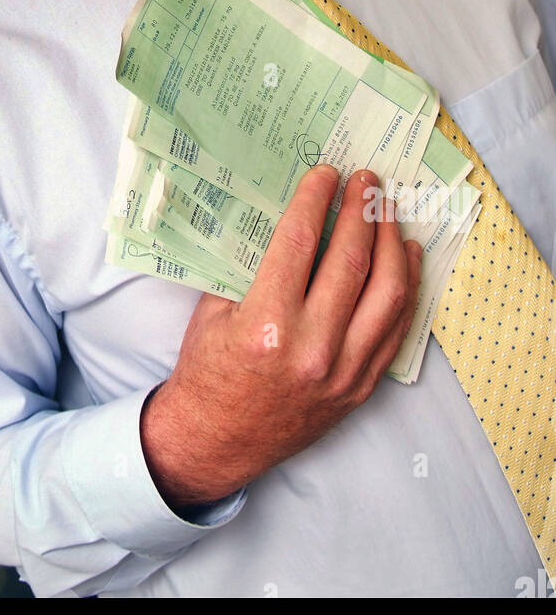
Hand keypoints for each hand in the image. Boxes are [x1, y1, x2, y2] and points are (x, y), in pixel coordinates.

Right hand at [140, 164, 421, 508]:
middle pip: (351, 261)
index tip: (326, 174)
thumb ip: (249, 267)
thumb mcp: (214, 311)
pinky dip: (406, 286)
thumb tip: (286, 215)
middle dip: (361, 211)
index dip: (315, 201)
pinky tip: (404, 256)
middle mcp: (310, 348)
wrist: (216, 441)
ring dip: (391, 242)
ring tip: (387, 210)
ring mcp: (342, 371)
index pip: (299, 244)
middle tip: (365, 181)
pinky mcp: (360, 386)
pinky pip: (395, 328)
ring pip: (387, 293)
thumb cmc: (208, 370)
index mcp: (265, 325)